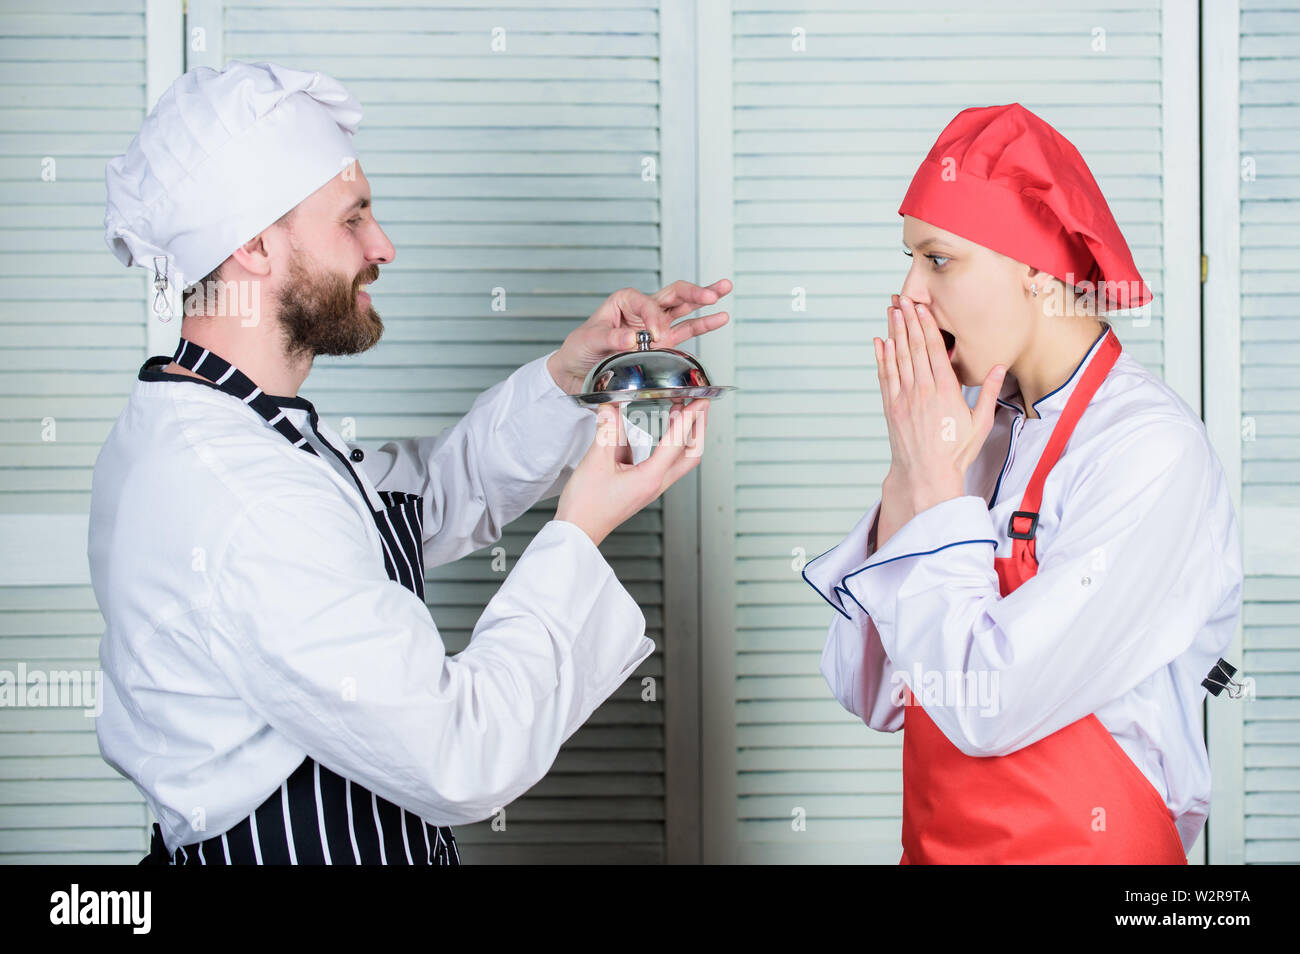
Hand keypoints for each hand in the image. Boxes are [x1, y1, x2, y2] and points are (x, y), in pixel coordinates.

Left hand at [546, 279, 732, 394]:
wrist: (577, 372)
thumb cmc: (579, 350)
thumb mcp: (588, 340)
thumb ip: (611, 338)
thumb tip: (634, 337)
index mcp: (624, 301)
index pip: (648, 302)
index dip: (655, 319)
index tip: (655, 337)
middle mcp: (643, 310)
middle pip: (673, 294)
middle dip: (694, 291)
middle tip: (714, 291)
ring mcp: (656, 327)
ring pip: (684, 309)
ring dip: (704, 300)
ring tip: (725, 288)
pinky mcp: (662, 344)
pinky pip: (686, 331)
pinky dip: (703, 324)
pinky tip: (720, 316)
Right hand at [556, 399, 709, 546]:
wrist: (578, 531)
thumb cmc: (587, 506)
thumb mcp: (595, 461)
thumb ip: (607, 431)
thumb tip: (611, 407)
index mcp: (650, 478)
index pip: (678, 443)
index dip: (690, 418)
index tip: (699, 401)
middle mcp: (656, 484)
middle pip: (690, 454)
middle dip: (698, 428)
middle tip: (699, 404)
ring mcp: (650, 486)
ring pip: (678, 459)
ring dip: (683, 435)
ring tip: (678, 411)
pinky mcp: (641, 486)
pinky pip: (660, 462)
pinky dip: (663, 444)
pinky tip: (648, 430)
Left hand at [874, 294, 1003, 520]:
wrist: (927, 474)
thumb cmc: (956, 451)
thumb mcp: (980, 422)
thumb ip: (989, 391)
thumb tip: (1001, 367)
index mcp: (945, 391)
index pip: (934, 350)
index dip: (926, 325)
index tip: (922, 307)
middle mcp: (922, 390)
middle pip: (913, 347)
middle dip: (908, 320)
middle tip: (902, 298)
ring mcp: (904, 398)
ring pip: (898, 358)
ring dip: (894, 332)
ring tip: (891, 311)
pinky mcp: (891, 408)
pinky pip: (885, 376)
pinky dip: (882, 357)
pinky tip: (880, 341)